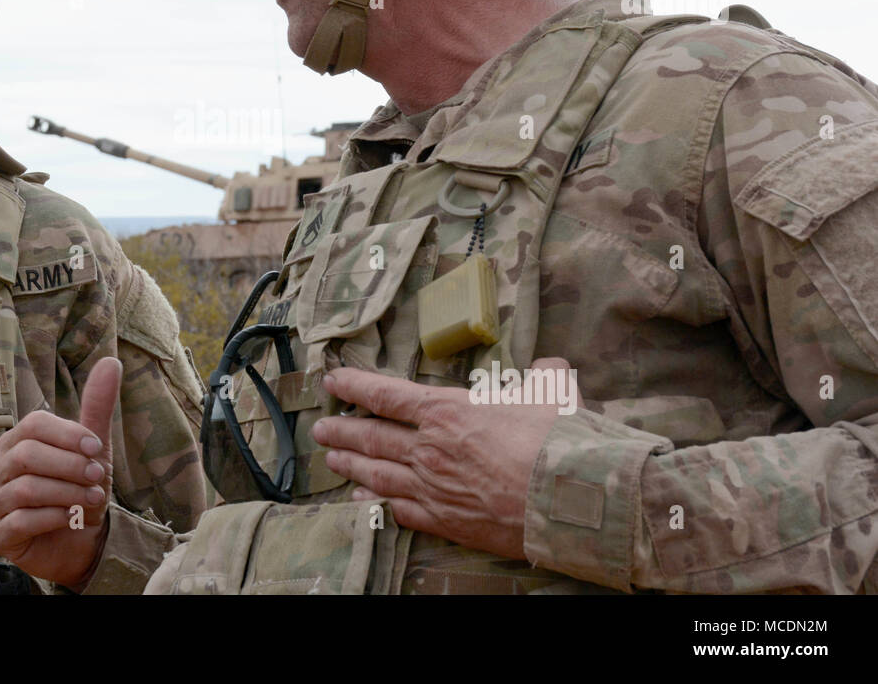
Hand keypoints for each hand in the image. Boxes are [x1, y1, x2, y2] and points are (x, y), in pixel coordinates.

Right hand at [0, 356, 120, 589]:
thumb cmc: (79, 490)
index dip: (67, 434)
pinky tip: (73, 517)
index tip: (97, 448)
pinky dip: (54, 517)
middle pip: (28, 455)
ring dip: (68, 492)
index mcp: (15, 442)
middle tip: (98, 476)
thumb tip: (111, 363)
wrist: (80, 540)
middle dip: (70, 465)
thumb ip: (96, 407)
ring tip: (94, 498)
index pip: (33, 425)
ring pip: (27, 488)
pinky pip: (22, 521)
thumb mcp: (93, 448)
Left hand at [311, 358, 579, 559]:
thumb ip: (544, 375)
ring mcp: (433, 488)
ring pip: (377, 475)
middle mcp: (429, 449)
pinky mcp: (445, 522)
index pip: (386, 395)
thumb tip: (551, 366)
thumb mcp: (552, 392)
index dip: (354, 386)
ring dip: (350, 466)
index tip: (332, 381)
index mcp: (447, 412)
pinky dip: (375, 504)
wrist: (570, 502)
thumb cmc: (558, 442)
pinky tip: (361, 502)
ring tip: (331, 460)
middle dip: (341, 431)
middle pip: (371, 437)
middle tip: (319, 429)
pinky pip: (398, 510)